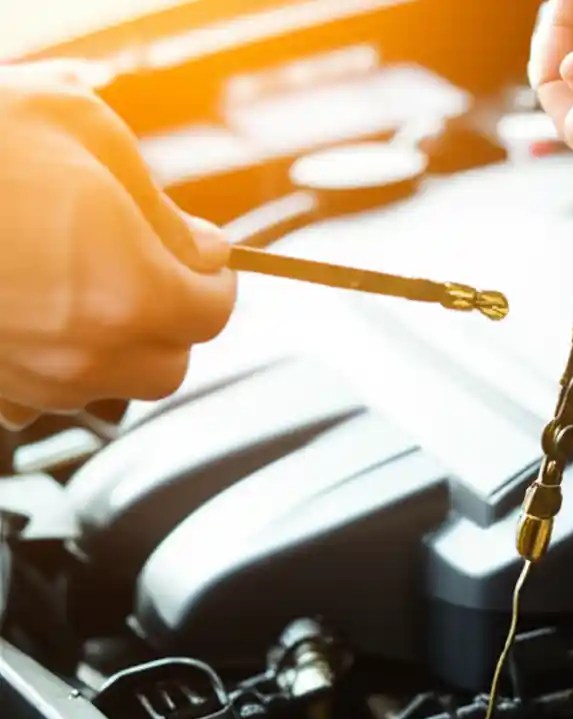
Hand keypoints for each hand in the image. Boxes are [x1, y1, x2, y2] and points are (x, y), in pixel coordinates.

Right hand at [0, 67, 235, 430]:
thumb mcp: (86, 133)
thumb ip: (159, 207)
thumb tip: (203, 248)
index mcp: (129, 292)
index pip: (213, 314)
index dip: (215, 281)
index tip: (203, 259)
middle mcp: (80, 353)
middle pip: (166, 365)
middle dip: (171, 321)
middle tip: (148, 269)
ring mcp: (22, 379)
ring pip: (102, 385)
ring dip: (109, 343)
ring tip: (75, 280)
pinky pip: (34, 395)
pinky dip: (46, 361)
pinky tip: (24, 308)